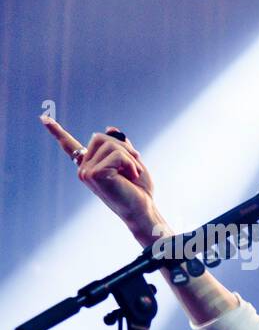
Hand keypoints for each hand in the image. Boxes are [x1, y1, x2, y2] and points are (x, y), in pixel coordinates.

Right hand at [41, 116, 159, 241]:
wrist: (144, 210)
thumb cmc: (139, 189)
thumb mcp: (132, 162)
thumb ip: (120, 147)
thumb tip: (110, 128)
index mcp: (90, 165)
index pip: (69, 146)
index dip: (56, 131)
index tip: (44, 118)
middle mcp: (84, 168)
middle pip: (100, 137)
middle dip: (124, 148)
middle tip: (136, 166)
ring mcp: (86, 172)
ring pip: (110, 145)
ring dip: (130, 157)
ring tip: (134, 173)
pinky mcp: (94, 174)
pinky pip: (117, 155)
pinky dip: (131, 164)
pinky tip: (132, 176)